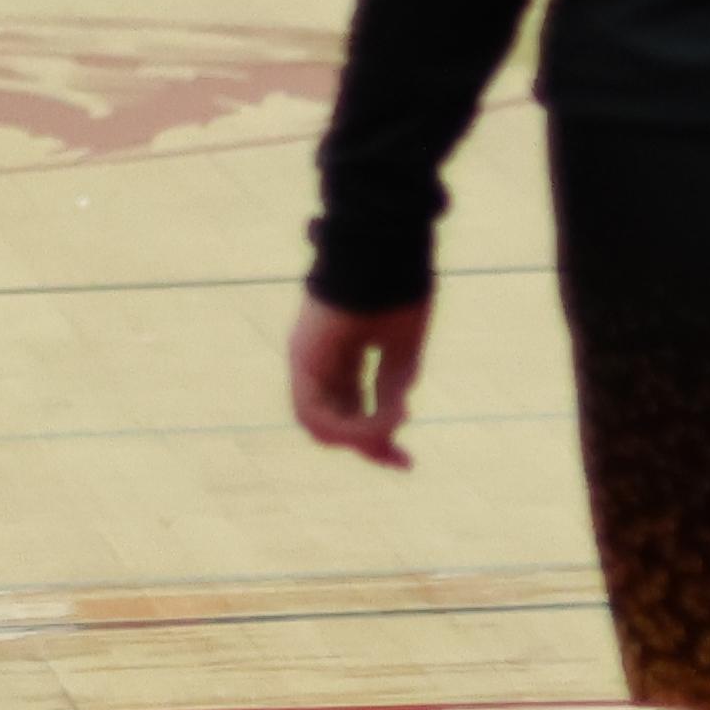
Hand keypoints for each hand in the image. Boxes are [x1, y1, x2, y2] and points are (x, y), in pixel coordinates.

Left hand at [287, 291, 430, 466]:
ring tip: (394, 429)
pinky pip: (316, 412)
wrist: (383, 247)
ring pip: (319, 424)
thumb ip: (390, 386)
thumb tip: (389, 423)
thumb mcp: (401, 350)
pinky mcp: (303, 358)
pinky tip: (385, 418)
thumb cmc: (396, 288)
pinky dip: (351, 425)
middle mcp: (319, 361)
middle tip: (403, 462)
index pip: (350, 408)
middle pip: (333, 421)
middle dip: (367, 446)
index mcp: (343, 355)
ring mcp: (307, 360)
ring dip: (358, 437)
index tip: (406, 458)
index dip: (376, 435)